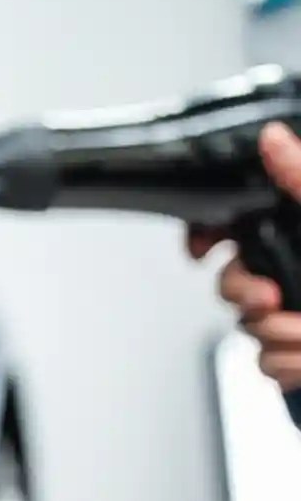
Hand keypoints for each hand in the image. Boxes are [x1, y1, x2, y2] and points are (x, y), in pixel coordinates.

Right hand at [188, 122, 300, 387]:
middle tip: (272, 298)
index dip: (211, 239)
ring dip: (279, 335)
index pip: (241, 232)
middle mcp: (299, 274)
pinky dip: (290, 364)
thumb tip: (274, 137)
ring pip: (249, 326)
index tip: (208, 249)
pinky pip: (268, 363)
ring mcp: (298, 317)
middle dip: (245, 293)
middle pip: (232, 281)